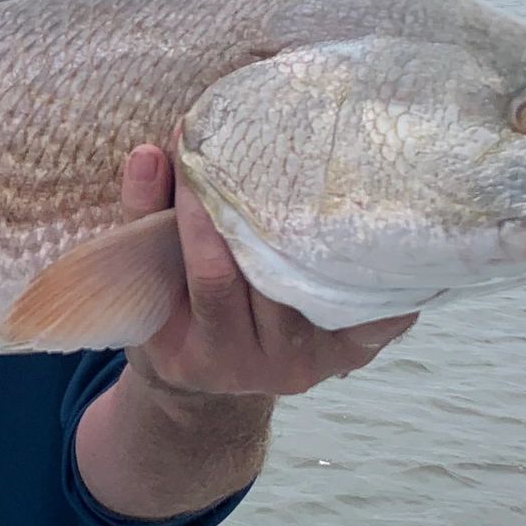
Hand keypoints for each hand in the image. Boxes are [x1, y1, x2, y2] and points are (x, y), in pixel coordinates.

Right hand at [118, 141, 416, 398]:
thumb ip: (144, 216)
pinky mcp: (350, 354)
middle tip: (266, 151)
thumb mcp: (145, 277)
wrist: (214, 374)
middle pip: (273, 283)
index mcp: (199, 355)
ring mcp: (311, 364)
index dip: (205, 219)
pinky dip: (382, 273)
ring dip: (319, 231)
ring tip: (315, 167)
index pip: (212, 279)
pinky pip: (375, 312)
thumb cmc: (175, 313)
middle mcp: (259, 368)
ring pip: (319, 288)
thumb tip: (149, 153)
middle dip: (265, 214)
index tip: (197, 160)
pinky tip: (378, 225)